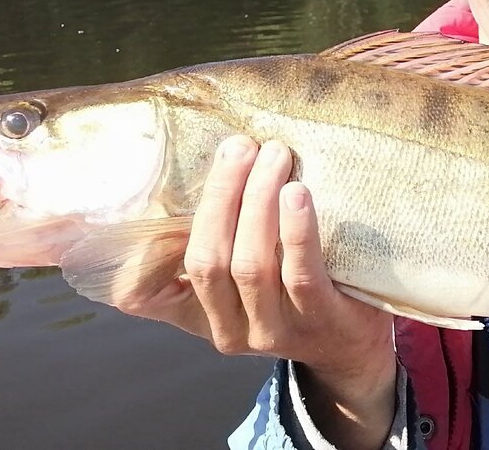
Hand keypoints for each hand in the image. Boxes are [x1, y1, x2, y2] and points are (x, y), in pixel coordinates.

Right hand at [118, 135, 395, 448]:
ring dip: (258, 201)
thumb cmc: (290, 289)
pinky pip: (300, 274)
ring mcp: (273, 331)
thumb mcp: (242, 275)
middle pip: (207, 259)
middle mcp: (228, 329)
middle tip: (241, 146)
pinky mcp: (319, 321)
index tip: (154, 188)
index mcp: (199, 314)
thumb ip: (218, 235)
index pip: (140, 294)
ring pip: (250, 264)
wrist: (351, 343)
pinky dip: (296, 230)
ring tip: (274, 155)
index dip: (137, 251)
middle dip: (221, 195)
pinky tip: (297, 193)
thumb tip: (207, 158)